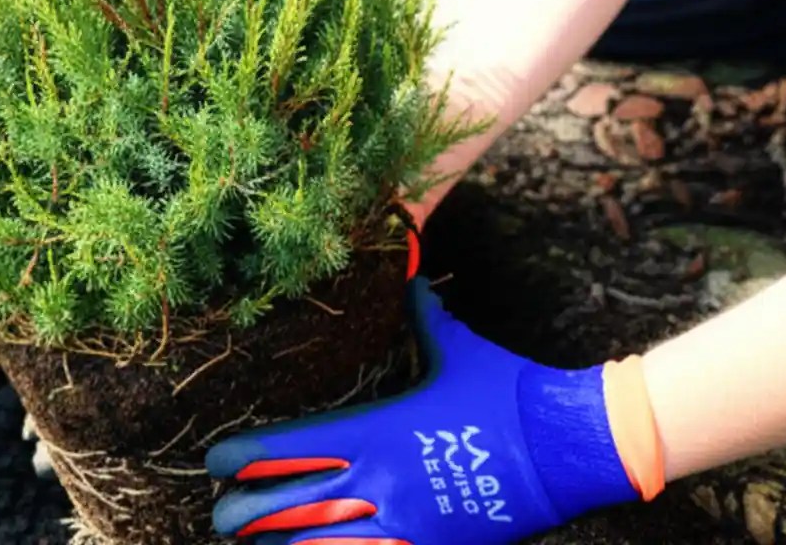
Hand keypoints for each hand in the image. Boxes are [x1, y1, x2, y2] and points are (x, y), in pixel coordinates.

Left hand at [205, 277, 642, 543]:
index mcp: (377, 427)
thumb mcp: (458, 348)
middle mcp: (382, 478)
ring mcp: (407, 522)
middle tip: (221, 516)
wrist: (569, 443)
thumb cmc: (508, 390)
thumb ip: (423, 314)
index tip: (216, 463)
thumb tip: (410, 267)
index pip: (288, 449)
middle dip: (243, 516)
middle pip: (288, 507)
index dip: (242, 460)